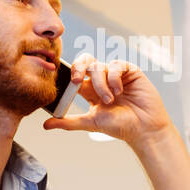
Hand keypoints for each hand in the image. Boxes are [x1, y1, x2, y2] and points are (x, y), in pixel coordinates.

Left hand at [41, 53, 171, 145]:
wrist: (144, 128)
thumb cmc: (120, 127)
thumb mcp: (90, 123)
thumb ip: (68, 122)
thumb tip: (45, 125)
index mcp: (90, 90)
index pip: (75, 74)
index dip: (70, 74)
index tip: (70, 85)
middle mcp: (102, 80)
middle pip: (84, 61)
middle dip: (79, 67)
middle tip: (78, 81)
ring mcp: (115, 74)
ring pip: (98, 66)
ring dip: (100, 84)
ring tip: (110, 100)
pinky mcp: (129, 71)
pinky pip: (115, 65)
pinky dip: (113, 78)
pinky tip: (119, 91)